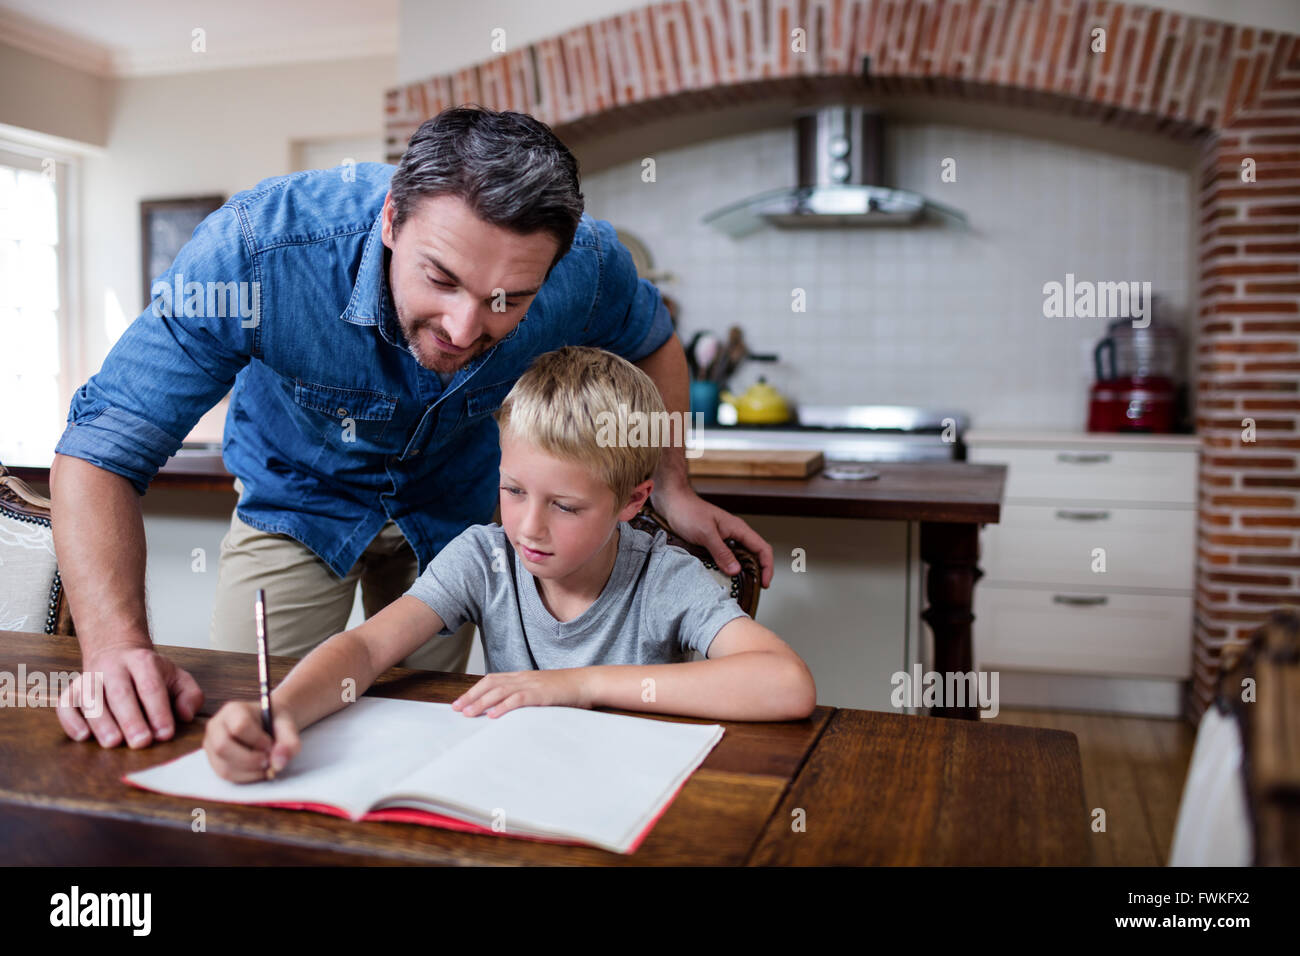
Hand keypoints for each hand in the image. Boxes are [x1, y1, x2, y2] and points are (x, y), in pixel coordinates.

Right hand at [57, 643, 203, 747]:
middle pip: (120, 693)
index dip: (158, 710)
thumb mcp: (177, 677)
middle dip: (131, 720)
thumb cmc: (151, 674)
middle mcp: (114, 667)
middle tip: (141, 743)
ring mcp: (90, 678)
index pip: (150, 686)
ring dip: (102, 722)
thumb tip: (185, 715)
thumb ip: (189, 695)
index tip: (165, 734)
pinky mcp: (72, 690)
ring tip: (113, 743)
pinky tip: (83, 736)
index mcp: (143, 662)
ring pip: (91, 699)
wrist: (117, 651)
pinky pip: (65, 704)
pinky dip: (71, 720)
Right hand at [203, 700, 300, 782]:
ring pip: (223, 766)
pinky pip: (225, 775)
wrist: (269, 725)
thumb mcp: (287, 726)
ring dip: (249, 772)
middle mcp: (216, 726)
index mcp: (233, 710)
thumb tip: (278, 763)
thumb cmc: (275, 722)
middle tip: (268, 760)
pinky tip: (258, 770)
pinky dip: (245, 777)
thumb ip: (289, 742)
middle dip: (250, 760)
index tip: (270, 744)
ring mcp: (211, 745)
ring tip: (265, 765)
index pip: (239, 726)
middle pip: (223, 747)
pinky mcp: (213, 761)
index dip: (257, 740)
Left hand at [452, 669, 591, 717]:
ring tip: (468, 713)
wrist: (586, 683)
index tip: (459, 703)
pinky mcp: (541, 694)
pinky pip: (518, 699)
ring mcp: (532, 685)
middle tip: (456, 709)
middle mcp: (523, 678)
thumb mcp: (540, 691)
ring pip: (500, 691)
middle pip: (490, 684)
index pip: (491, 680)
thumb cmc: (565, 691)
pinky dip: (503, 706)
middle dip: (471, 696)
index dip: (474, 691)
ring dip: (482, 702)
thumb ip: (523, 698)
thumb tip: (505, 711)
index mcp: (521, 677)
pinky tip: (493, 715)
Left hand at [650, 483, 773, 587]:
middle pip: (755, 555)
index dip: (767, 567)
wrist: (672, 503)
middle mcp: (734, 534)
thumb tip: (736, 570)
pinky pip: (727, 557)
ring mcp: (725, 538)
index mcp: (738, 529)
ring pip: (741, 557)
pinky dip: (729, 568)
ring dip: (743, 571)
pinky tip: (723, 576)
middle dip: (757, 572)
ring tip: (739, 586)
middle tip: (754, 589)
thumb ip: (721, 552)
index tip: (764, 583)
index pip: (762, 549)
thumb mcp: (706, 534)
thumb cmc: (688, 512)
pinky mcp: (714, 542)